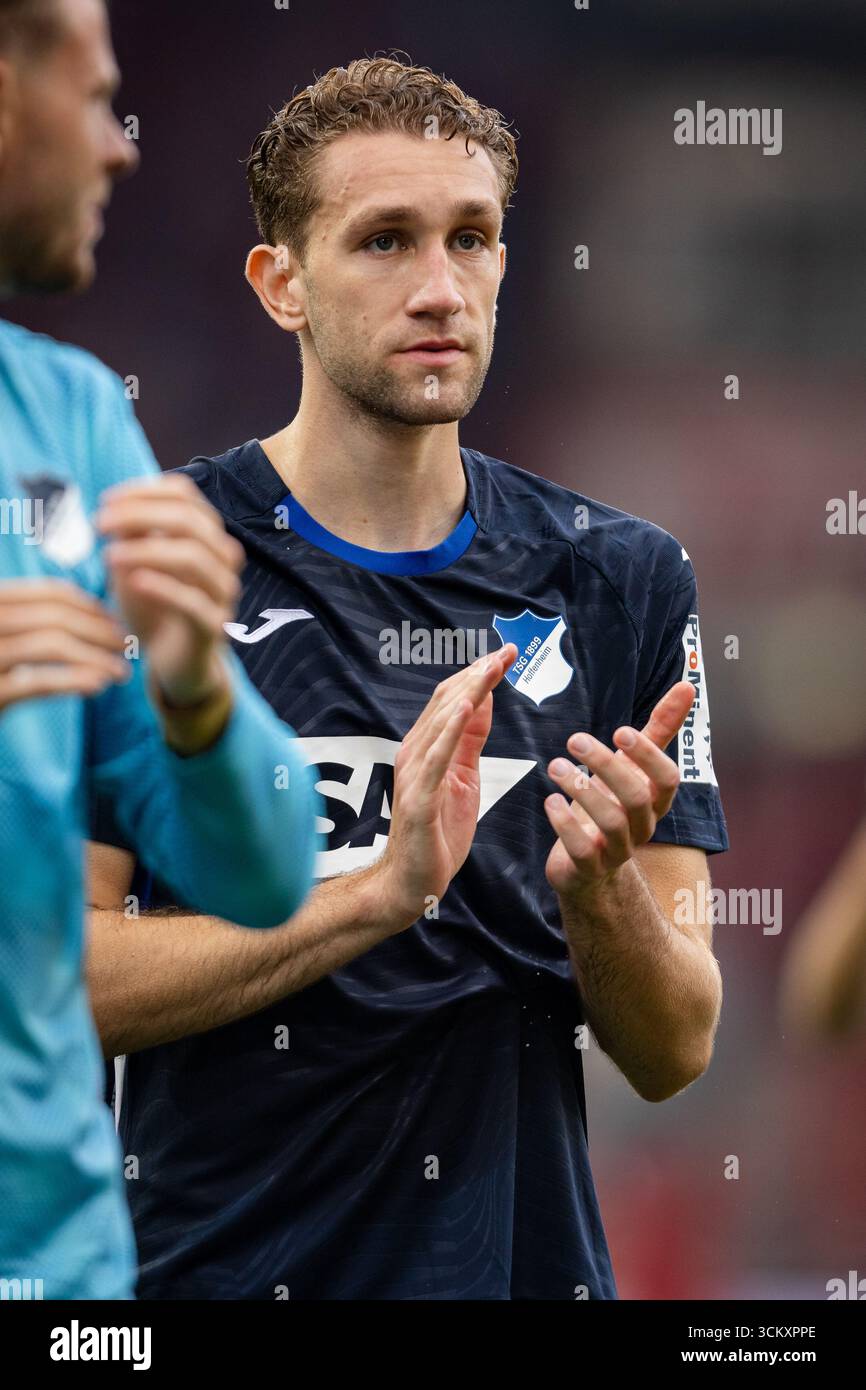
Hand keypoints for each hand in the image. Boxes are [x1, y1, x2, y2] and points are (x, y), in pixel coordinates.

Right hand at [0, 578, 127, 712]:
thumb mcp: (8, 637)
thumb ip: (36, 623)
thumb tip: (97, 616)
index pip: (47, 594)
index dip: (90, 606)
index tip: (117, 623)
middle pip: (55, 616)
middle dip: (100, 630)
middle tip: (128, 647)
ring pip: (51, 644)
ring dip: (96, 655)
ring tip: (122, 671)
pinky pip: (37, 682)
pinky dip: (73, 680)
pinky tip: (98, 685)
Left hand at [95, 473, 244, 708]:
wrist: (172, 660)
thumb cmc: (153, 605)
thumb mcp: (135, 563)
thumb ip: (131, 534)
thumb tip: (115, 505)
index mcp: (207, 534)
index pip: (184, 495)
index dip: (144, 492)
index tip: (105, 501)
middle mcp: (223, 558)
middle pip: (190, 520)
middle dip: (140, 516)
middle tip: (99, 524)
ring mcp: (223, 592)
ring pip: (194, 558)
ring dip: (147, 551)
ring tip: (109, 556)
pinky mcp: (214, 626)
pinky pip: (194, 603)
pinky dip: (163, 588)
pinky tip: (135, 582)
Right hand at [373, 643, 517, 926]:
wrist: (413, 880)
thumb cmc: (438, 831)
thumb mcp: (464, 777)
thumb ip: (470, 739)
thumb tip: (483, 699)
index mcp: (426, 746)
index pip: (452, 698)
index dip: (479, 674)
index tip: (506, 653)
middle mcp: (415, 752)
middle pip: (447, 701)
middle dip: (479, 674)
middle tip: (506, 651)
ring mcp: (415, 774)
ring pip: (441, 721)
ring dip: (469, 691)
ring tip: (492, 667)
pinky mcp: (419, 798)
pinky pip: (435, 758)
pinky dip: (449, 730)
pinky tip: (466, 708)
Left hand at [544, 681, 694, 899]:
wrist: (589, 867)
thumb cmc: (613, 805)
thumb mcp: (634, 766)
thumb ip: (659, 729)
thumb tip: (687, 686)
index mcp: (655, 800)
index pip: (668, 780)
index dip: (648, 756)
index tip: (620, 731)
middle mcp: (641, 826)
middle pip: (636, 798)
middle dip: (606, 766)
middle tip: (575, 740)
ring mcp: (616, 850)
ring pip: (610, 822)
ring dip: (581, 791)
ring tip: (555, 766)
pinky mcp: (588, 868)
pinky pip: (582, 850)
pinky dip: (565, 825)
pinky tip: (550, 801)